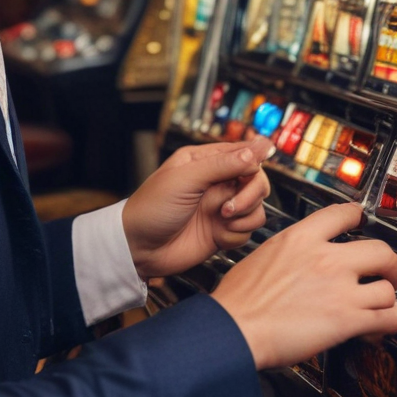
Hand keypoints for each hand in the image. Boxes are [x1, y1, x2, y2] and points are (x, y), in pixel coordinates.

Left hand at [122, 135, 272, 279]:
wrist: (139, 249)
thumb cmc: (153, 207)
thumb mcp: (186, 179)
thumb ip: (223, 164)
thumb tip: (257, 148)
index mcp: (205, 161)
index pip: (244, 153)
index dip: (254, 162)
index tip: (251, 173)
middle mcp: (217, 183)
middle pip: (257, 181)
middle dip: (250, 194)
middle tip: (229, 207)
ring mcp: (221, 208)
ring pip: (256, 207)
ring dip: (244, 215)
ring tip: (221, 219)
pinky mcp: (223, 232)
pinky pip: (247, 231)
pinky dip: (236, 235)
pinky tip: (217, 237)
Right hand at [211, 203, 396, 369]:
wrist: (234, 328)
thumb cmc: (238, 300)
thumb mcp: (263, 255)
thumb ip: (290, 252)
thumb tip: (297, 261)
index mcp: (302, 237)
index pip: (343, 214)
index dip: (359, 217)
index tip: (363, 221)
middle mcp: (326, 258)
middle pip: (380, 250)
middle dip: (391, 263)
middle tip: (390, 271)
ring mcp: (339, 288)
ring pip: (387, 287)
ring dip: (390, 297)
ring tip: (390, 302)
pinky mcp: (345, 319)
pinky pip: (387, 318)